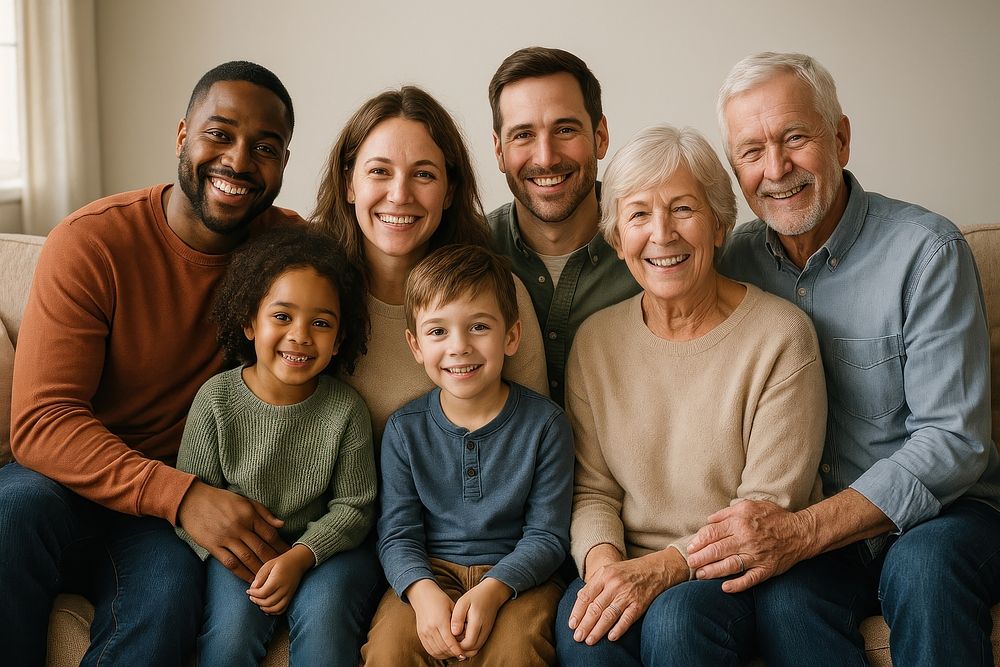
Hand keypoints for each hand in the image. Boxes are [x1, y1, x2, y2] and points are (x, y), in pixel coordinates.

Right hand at [177, 480, 288, 581]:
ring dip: (259, 570)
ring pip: (247, 558)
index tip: (288, 554)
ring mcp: (226, 538)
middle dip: (273, 561)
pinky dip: (241, 573)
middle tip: (282, 571)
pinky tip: (249, 579)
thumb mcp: (245, 500)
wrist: (192, 500)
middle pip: (261, 548)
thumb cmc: (221, 499)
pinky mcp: (213, 546)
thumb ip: (264, 513)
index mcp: (249, 514)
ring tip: (269, 579)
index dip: (280, 546)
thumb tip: (282, 524)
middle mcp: (239, 527)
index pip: (270, 534)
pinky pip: (230, 562)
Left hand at [246, 544, 313, 614]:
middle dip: (257, 601)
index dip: (253, 594)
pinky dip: (273, 612)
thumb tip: (253, 588)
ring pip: (276, 608)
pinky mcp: (291, 597)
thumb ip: (260, 577)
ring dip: (265, 608)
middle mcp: (284, 589)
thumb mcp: (269, 565)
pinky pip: (282, 609)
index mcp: (277, 580)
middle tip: (251, 597)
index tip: (248, 591)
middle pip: (268, 602)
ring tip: (258, 603)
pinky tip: (267, 607)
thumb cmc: (281, 563)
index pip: (263, 593)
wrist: (298, 562)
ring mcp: (289, 594)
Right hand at [406, 579, 465, 660]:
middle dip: (453, 654)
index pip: (449, 642)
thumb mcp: (453, 607)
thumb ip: (458, 621)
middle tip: (461, 655)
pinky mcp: (420, 634)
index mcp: (440, 621)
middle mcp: (430, 628)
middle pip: (443, 648)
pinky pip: (429, 649)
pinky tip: (445, 652)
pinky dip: (437, 653)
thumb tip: (465, 636)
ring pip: (436, 651)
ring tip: (454, 654)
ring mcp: (424, 632)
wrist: (422, 595)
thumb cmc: (440, 600)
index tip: (464, 654)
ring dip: (446, 655)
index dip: (457, 650)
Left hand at [452, 578, 511, 653]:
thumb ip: (457, 618)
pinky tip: (463, 636)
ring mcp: (487, 633)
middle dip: (461, 648)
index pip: (467, 644)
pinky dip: (471, 645)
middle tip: (451, 639)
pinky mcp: (487, 633)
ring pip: (476, 649)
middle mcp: (484, 631)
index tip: (449, 638)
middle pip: (472, 650)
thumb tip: (453, 633)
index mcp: (477, 623)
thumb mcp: (463, 602)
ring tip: (456, 638)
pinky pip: (479, 644)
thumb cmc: (476, 596)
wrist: (493, 593)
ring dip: (466, 647)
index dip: (457, 645)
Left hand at [568, 546, 686, 644]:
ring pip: (609, 615)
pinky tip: (611, 638)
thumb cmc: (628, 572)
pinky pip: (627, 619)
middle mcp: (614, 584)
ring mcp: (627, 594)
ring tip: (589, 640)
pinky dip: (618, 629)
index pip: (586, 596)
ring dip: (598, 630)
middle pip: (596, 608)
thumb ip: (594, 584)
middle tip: (577, 637)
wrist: (655, 569)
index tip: (572, 624)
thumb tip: (579, 599)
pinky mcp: (639, 604)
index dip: (577, 612)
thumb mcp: (609, 570)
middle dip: (585, 624)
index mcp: (604, 575)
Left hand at [686, 499, 814, 592]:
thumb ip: (727, 512)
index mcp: (740, 521)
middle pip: (717, 549)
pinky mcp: (766, 569)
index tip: (691, 547)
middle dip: (700, 558)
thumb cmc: (773, 517)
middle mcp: (747, 538)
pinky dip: (737, 585)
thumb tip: (708, 520)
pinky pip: (750, 579)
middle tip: (690, 563)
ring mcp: (756, 555)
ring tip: (700, 575)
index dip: (699, 541)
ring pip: (729, 565)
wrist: (800, 532)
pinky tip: (725, 588)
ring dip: (712, 571)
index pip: (713, 532)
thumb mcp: (749, 506)